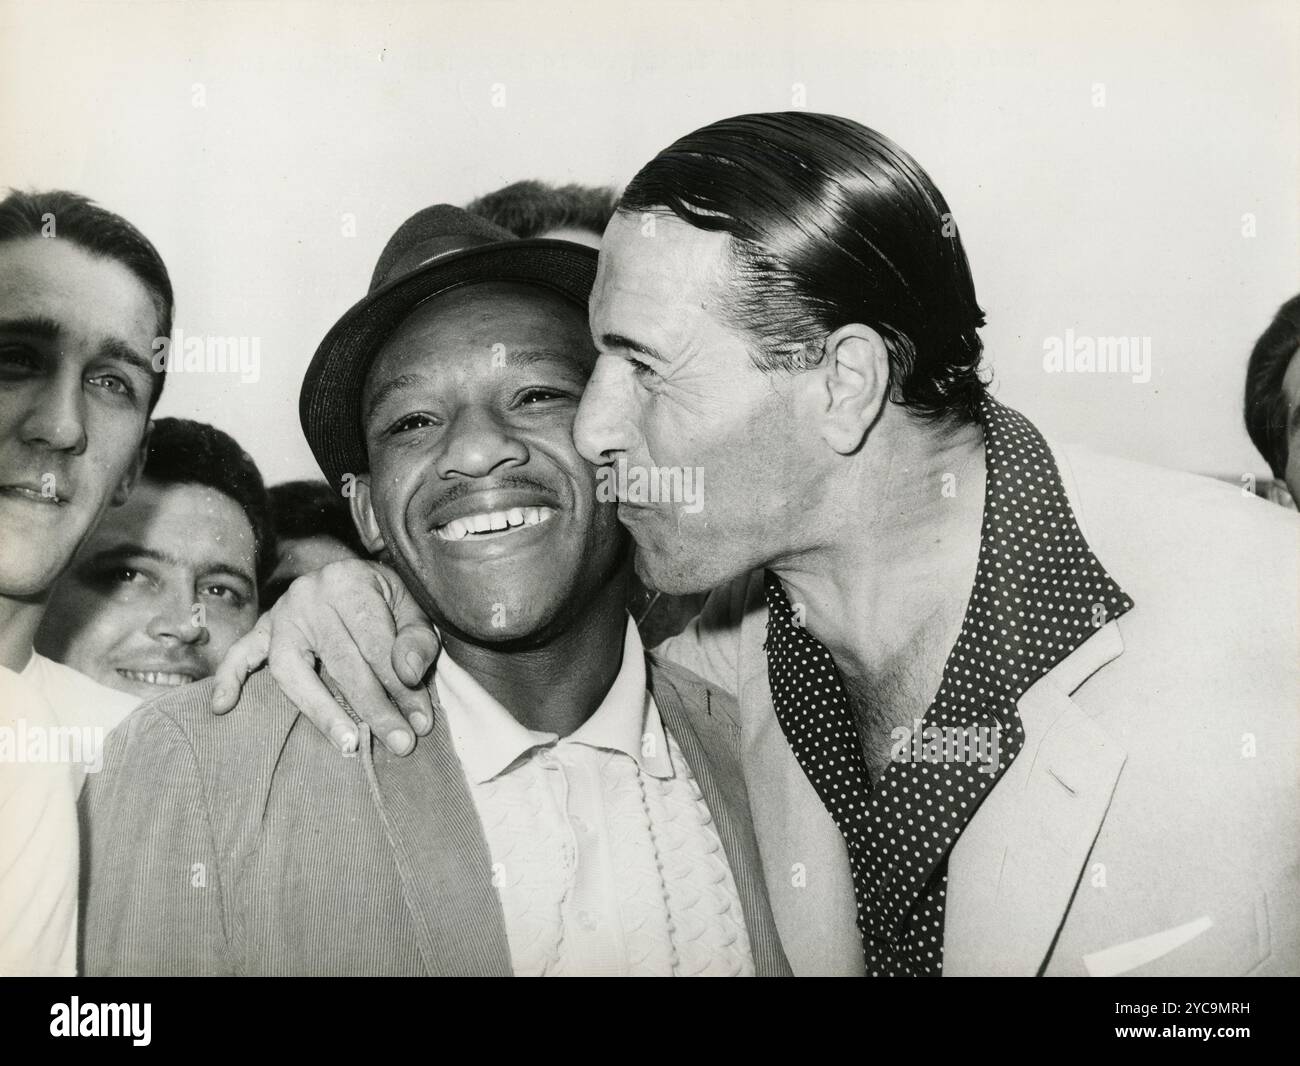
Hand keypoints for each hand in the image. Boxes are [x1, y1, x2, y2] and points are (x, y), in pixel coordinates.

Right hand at [210, 559, 442, 754]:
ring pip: (293, 669)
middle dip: (375, 708)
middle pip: (341, 661)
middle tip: (400, 744)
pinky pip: (241, 653)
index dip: (401, 687)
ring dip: (321, 711)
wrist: (353, 576)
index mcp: (349, 581)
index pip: (377, 643)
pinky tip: (222, 706)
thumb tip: (406, 674)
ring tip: (348, 743)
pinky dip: (229, 677)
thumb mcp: (412, 609)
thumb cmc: (385, 600)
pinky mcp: (262, 628)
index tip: (420, 723)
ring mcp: (281, 612)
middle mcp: (309, 594)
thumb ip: (416, 640)